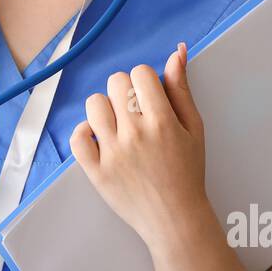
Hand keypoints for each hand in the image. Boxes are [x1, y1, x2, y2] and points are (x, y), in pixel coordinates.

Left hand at [69, 42, 209, 246]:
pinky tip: (99, 138)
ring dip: (105, 108)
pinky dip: (85, 133)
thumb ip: (182, 89)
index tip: (149, 98)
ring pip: (94, 104)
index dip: (145, 81)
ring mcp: (111, 153)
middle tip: (135, 113)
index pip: (140, 73)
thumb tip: (177, 51)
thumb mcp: (194, 128)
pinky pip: (77, 137)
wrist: (175, 219)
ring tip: (118, 125)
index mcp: (161, 121)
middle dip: (125, 91)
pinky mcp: (95, 171)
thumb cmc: (187, 172)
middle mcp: (134, 134)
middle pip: (115, 82)